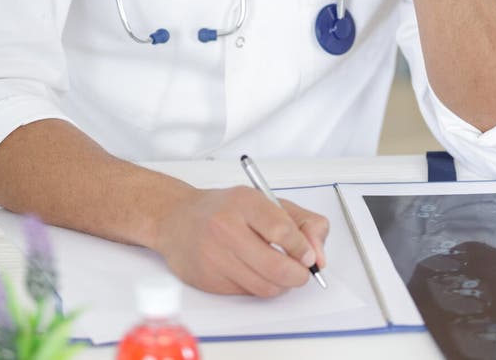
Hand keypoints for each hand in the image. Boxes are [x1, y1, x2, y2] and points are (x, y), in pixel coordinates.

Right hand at [152, 184, 328, 295]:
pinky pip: (247, 293)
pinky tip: (252, 270)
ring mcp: (214, 255)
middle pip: (276, 266)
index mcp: (244, 201)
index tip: (309, 256)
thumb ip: (302, 223)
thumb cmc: (226, 209)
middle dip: (298, 275)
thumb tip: (319, 256)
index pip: (281, 229)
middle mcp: (226, 228)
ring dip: (280, 284)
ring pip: (265, 286)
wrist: (177, 218)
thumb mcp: (266, 201)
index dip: (302, 248)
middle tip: (302, 272)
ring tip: (278, 270)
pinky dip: (258, 286)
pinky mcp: (208, 279)